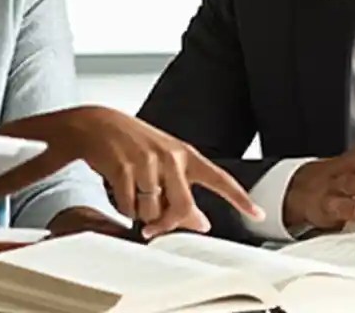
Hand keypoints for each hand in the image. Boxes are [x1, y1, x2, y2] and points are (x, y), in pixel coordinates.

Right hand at [0, 106, 263, 238]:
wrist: (96, 123)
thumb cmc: (134, 145)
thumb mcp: (164, 164)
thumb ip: (184, 192)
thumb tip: (202, 224)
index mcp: (185, 155)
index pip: (219, 179)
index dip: (240, 199)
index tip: (258, 215)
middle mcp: (170, 157)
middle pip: (182, 207)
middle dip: (169, 223)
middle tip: (155, 230)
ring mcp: (147, 162)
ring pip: (153, 212)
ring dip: (141, 213)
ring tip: (132, 193)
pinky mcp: (123, 168)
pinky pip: (128, 207)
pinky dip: (122, 207)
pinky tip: (118, 191)